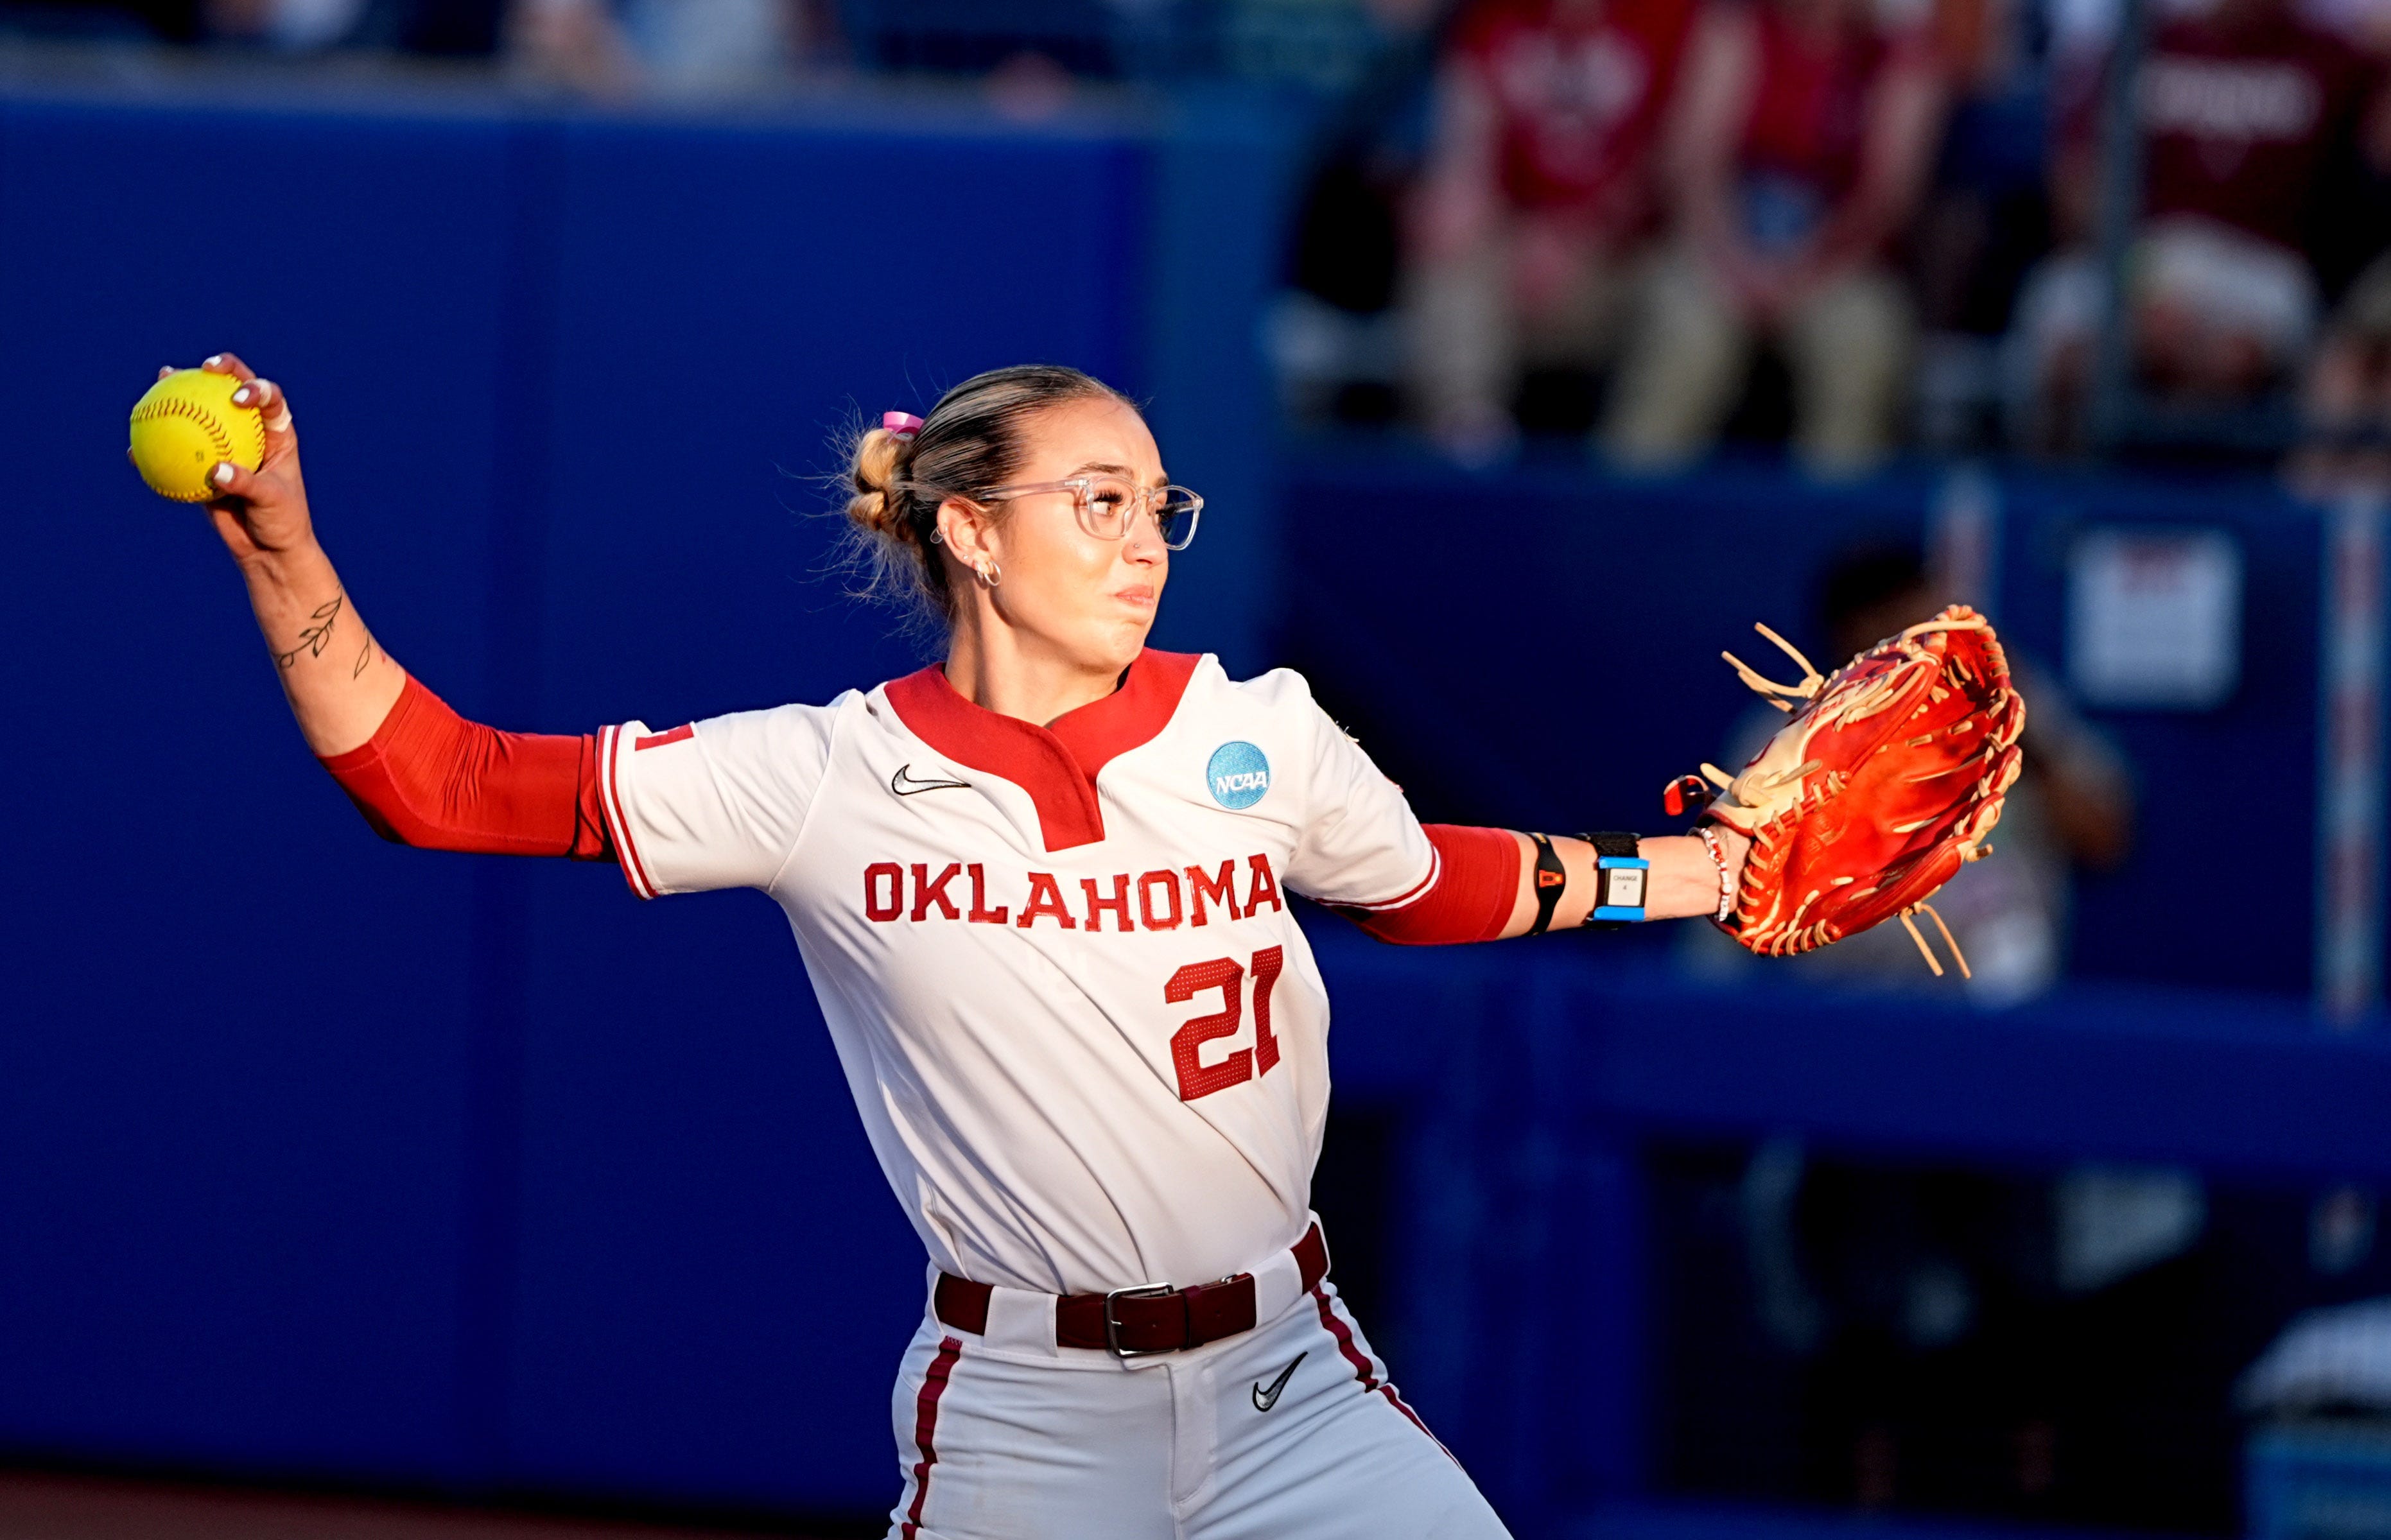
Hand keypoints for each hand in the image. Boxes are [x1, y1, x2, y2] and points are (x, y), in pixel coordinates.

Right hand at [175, 353, 312, 566]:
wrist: (268, 549)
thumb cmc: (281, 522)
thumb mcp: (271, 503)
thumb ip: (246, 484)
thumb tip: (215, 470)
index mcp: (276, 433)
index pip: (270, 399)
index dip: (257, 388)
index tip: (239, 397)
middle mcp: (252, 432)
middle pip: (234, 392)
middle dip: (222, 372)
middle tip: (203, 368)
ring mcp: (225, 444)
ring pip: (203, 411)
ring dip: (183, 391)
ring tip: (163, 376)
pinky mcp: (204, 462)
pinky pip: (179, 448)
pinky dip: (158, 442)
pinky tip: (135, 441)